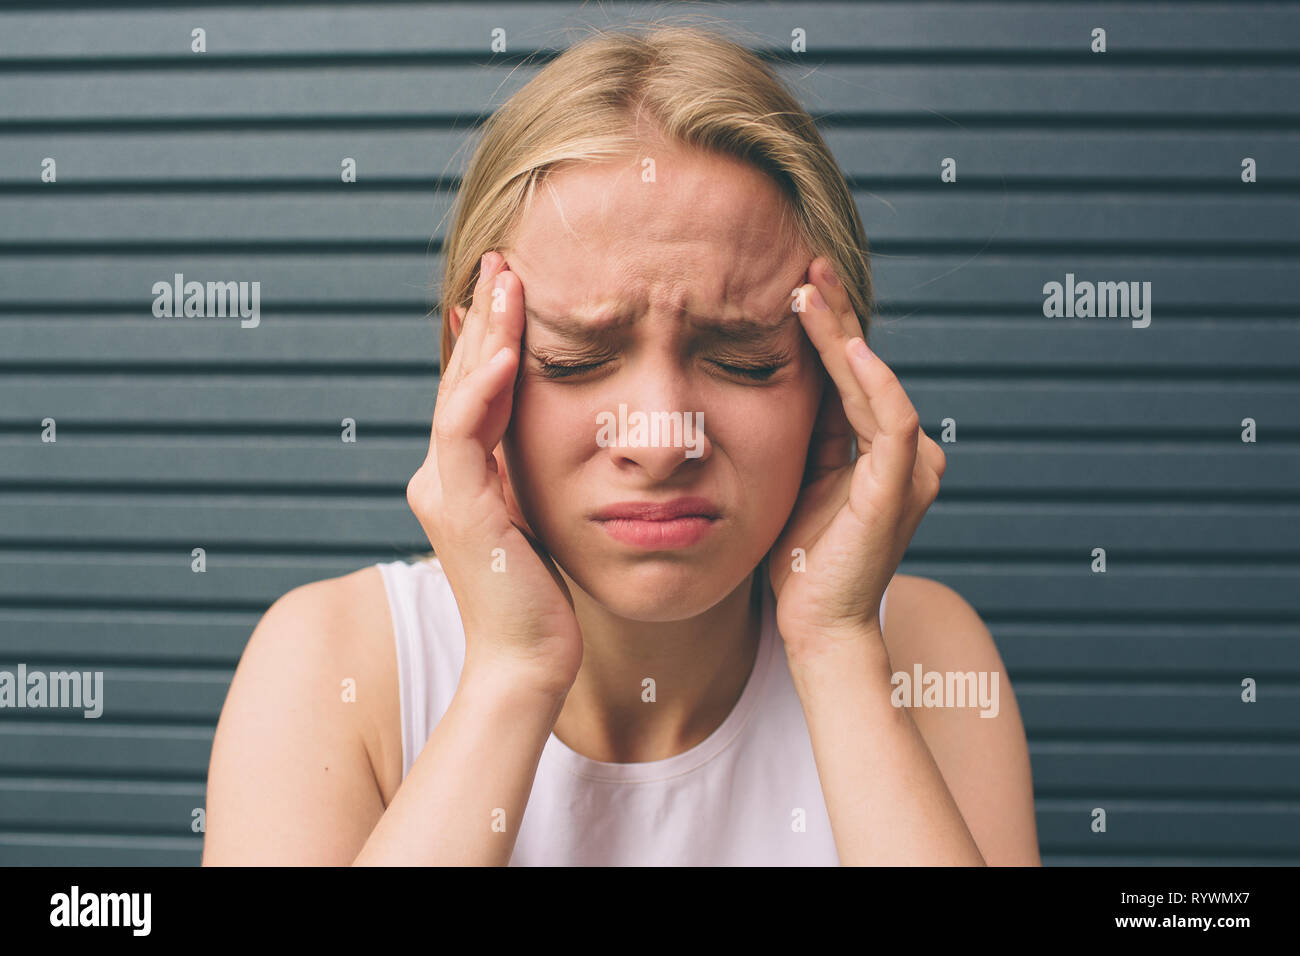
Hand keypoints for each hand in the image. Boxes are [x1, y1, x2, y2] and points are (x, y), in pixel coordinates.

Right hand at [406, 251, 582, 695]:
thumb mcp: (541, 518)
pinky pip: (465, 439)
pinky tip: (505, 354)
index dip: (492, 335)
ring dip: (484, 336)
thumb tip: (562, 433)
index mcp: (464, 476)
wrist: (530, 662)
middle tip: (504, 260)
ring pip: (459, 395)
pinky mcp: (459, 511)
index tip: (515, 286)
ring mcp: (446, 492)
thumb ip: (535, 473)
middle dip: (486, 317)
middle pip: (463, 379)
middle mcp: (443, 476)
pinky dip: (482, 393)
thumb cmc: (545, 598)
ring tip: (505, 283)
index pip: (476, 389)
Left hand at [767, 256, 945, 653]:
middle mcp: (907, 454)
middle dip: (836, 315)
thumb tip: (788, 375)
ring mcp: (909, 469)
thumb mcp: (798, 478)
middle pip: (866, 371)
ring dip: (842, 334)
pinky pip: (889, 422)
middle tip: (808, 264)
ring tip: (811, 288)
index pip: (853, 376)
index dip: (828, 330)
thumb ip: (810, 431)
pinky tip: (845, 346)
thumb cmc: (801, 560)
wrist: (816, 626)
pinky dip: (870, 381)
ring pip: (875, 384)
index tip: (796, 285)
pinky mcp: (899, 487)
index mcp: (883, 451)